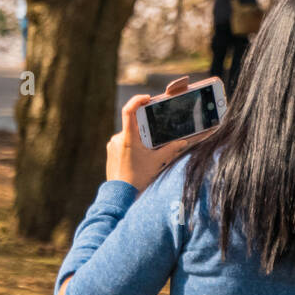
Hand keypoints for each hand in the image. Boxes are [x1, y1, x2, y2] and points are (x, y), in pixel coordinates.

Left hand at [106, 76, 192, 190]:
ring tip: (147, 152)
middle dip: (144, 127)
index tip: (148, 99)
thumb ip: (171, 149)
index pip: (129, 110)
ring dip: (139, 138)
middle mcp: (118, 138)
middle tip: (154, 134)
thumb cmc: (138, 179)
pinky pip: (122, 142)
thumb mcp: (157, 162)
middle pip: (133, 124)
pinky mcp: (111, 151)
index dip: (137, 100)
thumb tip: (183, 141)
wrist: (120, 196)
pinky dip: (132, 145)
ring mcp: (113, 145)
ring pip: (128, 134)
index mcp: (128, 137)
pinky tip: (138, 158)